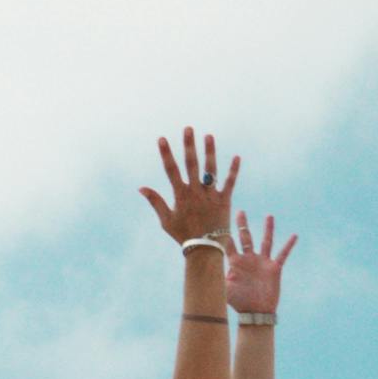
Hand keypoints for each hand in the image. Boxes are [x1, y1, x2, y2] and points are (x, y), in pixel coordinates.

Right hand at [142, 129, 237, 249]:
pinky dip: (233, 171)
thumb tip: (141, 187)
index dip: (166, 154)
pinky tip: (237, 157)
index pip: (171, 170)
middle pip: (192, 164)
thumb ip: (155, 201)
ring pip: (211, 170)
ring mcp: (211, 195)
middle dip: (189, 145)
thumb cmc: (183, 235)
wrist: (205, 250)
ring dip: (210, 152)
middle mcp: (196, 192)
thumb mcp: (166, 219)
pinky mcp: (224, 201)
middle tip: (188, 128)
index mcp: (180, 195)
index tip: (162, 138)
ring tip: (209, 136)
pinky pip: (230, 183)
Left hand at [225, 210, 295, 316]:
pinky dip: (288, 245)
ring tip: (269, 216)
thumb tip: (206, 268)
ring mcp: (262, 262)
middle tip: (240, 211)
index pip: (229, 244)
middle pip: (246, 237)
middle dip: (243, 225)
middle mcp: (249, 259)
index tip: (219, 221)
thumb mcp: (224, 289)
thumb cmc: (238, 302)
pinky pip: (282, 254)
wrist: (256, 312)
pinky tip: (294, 235)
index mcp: (236, 263)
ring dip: (268, 229)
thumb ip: (217, 276)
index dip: (225, 234)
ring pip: (266, 241)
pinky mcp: (274, 268)